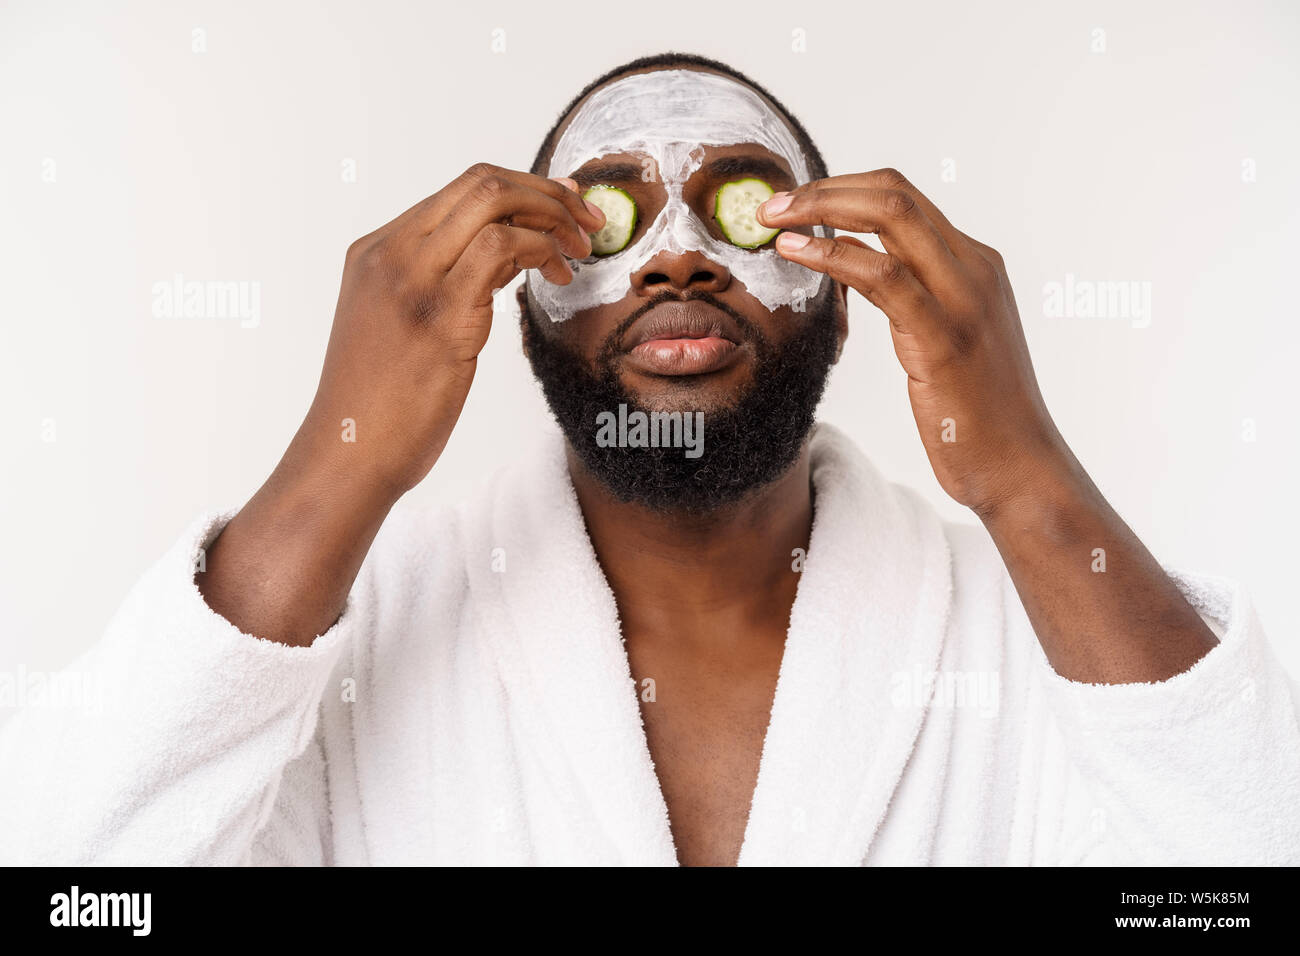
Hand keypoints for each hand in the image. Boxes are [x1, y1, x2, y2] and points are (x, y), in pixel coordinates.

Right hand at [303, 163, 604, 499]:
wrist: (347, 454)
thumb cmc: (380, 404)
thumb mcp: (402, 324)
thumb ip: (445, 280)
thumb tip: (506, 252)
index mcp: (376, 251)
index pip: (460, 190)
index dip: (523, 188)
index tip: (562, 205)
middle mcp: (390, 254)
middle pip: (480, 182)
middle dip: (547, 192)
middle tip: (585, 218)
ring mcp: (413, 281)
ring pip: (492, 201)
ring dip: (551, 217)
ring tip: (577, 248)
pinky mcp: (440, 315)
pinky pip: (501, 248)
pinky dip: (541, 249)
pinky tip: (558, 275)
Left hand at [757, 168, 1070, 518]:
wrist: (1020, 467)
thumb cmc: (976, 414)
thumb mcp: (945, 338)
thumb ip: (912, 295)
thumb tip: (857, 265)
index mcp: (976, 265)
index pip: (904, 199)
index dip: (843, 189)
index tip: (795, 203)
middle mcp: (975, 268)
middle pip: (894, 194)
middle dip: (824, 189)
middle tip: (773, 204)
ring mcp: (964, 299)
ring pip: (890, 217)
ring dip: (821, 209)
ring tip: (773, 221)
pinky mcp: (944, 337)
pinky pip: (883, 275)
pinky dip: (832, 255)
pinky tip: (796, 253)